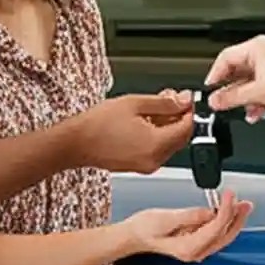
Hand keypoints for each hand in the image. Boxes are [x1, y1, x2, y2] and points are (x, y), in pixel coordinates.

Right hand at [70, 91, 192, 172]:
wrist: (76, 143)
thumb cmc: (98, 125)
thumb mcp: (135, 103)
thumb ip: (164, 102)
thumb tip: (183, 101)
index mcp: (156, 145)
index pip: (187, 128)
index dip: (189, 110)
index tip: (185, 99)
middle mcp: (154, 159)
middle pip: (180, 138)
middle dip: (178, 117)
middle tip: (171, 99)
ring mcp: (146, 165)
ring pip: (168, 144)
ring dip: (167, 125)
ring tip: (153, 107)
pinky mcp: (138, 166)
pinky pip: (156, 150)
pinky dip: (156, 135)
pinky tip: (145, 121)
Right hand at [123, 191, 253, 261]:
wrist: (134, 235)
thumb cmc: (145, 229)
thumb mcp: (165, 218)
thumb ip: (190, 216)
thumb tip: (209, 212)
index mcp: (189, 248)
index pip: (215, 228)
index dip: (226, 210)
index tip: (229, 195)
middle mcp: (196, 251)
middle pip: (224, 236)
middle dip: (237, 218)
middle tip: (245, 203)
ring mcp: (197, 248)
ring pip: (222, 235)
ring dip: (233, 219)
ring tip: (240, 204)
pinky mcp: (197, 242)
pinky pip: (216, 233)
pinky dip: (224, 221)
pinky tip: (226, 210)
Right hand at [203, 35, 264, 122]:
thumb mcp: (260, 94)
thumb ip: (233, 98)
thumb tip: (215, 100)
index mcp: (256, 48)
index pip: (224, 59)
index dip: (214, 76)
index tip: (210, 91)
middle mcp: (262, 52)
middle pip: (235, 71)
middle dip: (232, 91)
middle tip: (224, 104)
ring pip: (247, 81)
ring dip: (245, 97)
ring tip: (245, 110)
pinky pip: (259, 85)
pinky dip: (256, 98)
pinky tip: (257, 110)